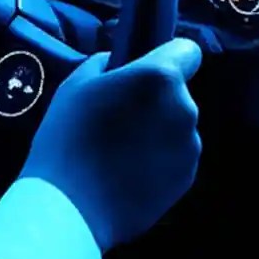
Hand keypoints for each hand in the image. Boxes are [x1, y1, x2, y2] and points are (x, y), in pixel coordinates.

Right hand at [23, 38, 202, 250]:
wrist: (71, 208)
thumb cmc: (68, 139)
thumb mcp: (76, 86)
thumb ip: (105, 64)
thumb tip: (118, 64)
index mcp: (160, 78)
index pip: (187, 51)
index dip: (169, 56)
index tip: (146, 70)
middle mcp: (185, 108)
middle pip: (177, 93)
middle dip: (155, 100)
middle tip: (119, 118)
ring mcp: (190, 146)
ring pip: (177, 126)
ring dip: (158, 131)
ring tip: (120, 151)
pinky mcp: (187, 178)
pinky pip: (176, 156)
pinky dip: (159, 160)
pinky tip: (128, 173)